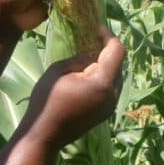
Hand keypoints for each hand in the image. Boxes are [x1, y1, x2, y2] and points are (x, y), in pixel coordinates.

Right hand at [22, 27, 124, 148]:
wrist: (44, 135)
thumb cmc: (46, 101)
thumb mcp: (58, 71)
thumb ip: (80, 58)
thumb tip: (92, 53)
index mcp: (102, 82)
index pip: (117, 50)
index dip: (108, 36)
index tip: (96, 29)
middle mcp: (113, 95)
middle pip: (119, 64)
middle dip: (106, 51)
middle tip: (89, 42)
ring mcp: (111, 106)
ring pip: (116, 77)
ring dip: (105, 65)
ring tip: (86, 60)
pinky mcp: (106, 113)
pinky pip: (111, 89)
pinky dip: (103, 78)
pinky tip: (86, 78)